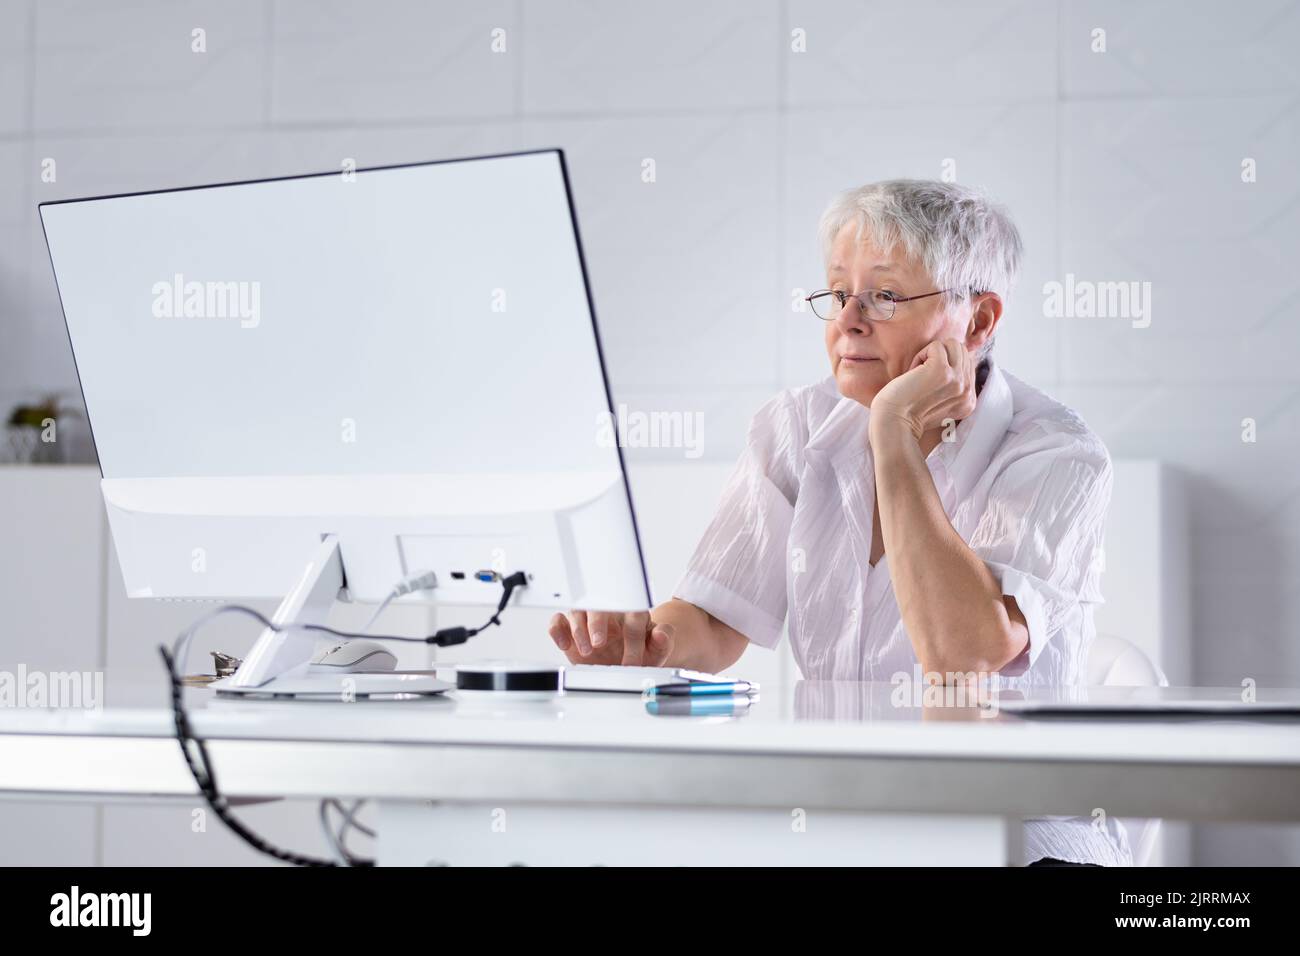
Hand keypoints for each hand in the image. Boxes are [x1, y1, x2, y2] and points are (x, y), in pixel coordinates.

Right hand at [547, 610, 674, 665]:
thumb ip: (663, 640)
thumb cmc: (641, 651)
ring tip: (587, 651)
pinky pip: (559, 621)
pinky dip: (558, 630)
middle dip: (597, 623)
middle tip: (599, 644)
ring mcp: (588, 620)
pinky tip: (565, 645)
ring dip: (579, 629)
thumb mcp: (657, 650)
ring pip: (578, 610)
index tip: (632, 662)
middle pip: (599, 604)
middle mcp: (609, 612)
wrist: (626, 661)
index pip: (632, 614)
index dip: (632, 638)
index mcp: (632, 613)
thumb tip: (661, 633)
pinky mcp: (571, 630)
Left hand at [869, 338, 977, 443]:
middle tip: (922, 377)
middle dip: (939, 358)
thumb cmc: (907, 412)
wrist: (892, 423)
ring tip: (918, 373)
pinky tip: (912, 373)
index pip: (968, 364)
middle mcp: (968, 392)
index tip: (928, 386)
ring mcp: (958, 381)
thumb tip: (953, 357)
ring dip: (932, 354)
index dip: (945, 367)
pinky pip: (936, 345)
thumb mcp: (940, 402)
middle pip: (962, 351)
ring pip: (953, 345)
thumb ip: (953, 385)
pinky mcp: (942, 370)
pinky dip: (920, 355)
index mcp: (969, 402)